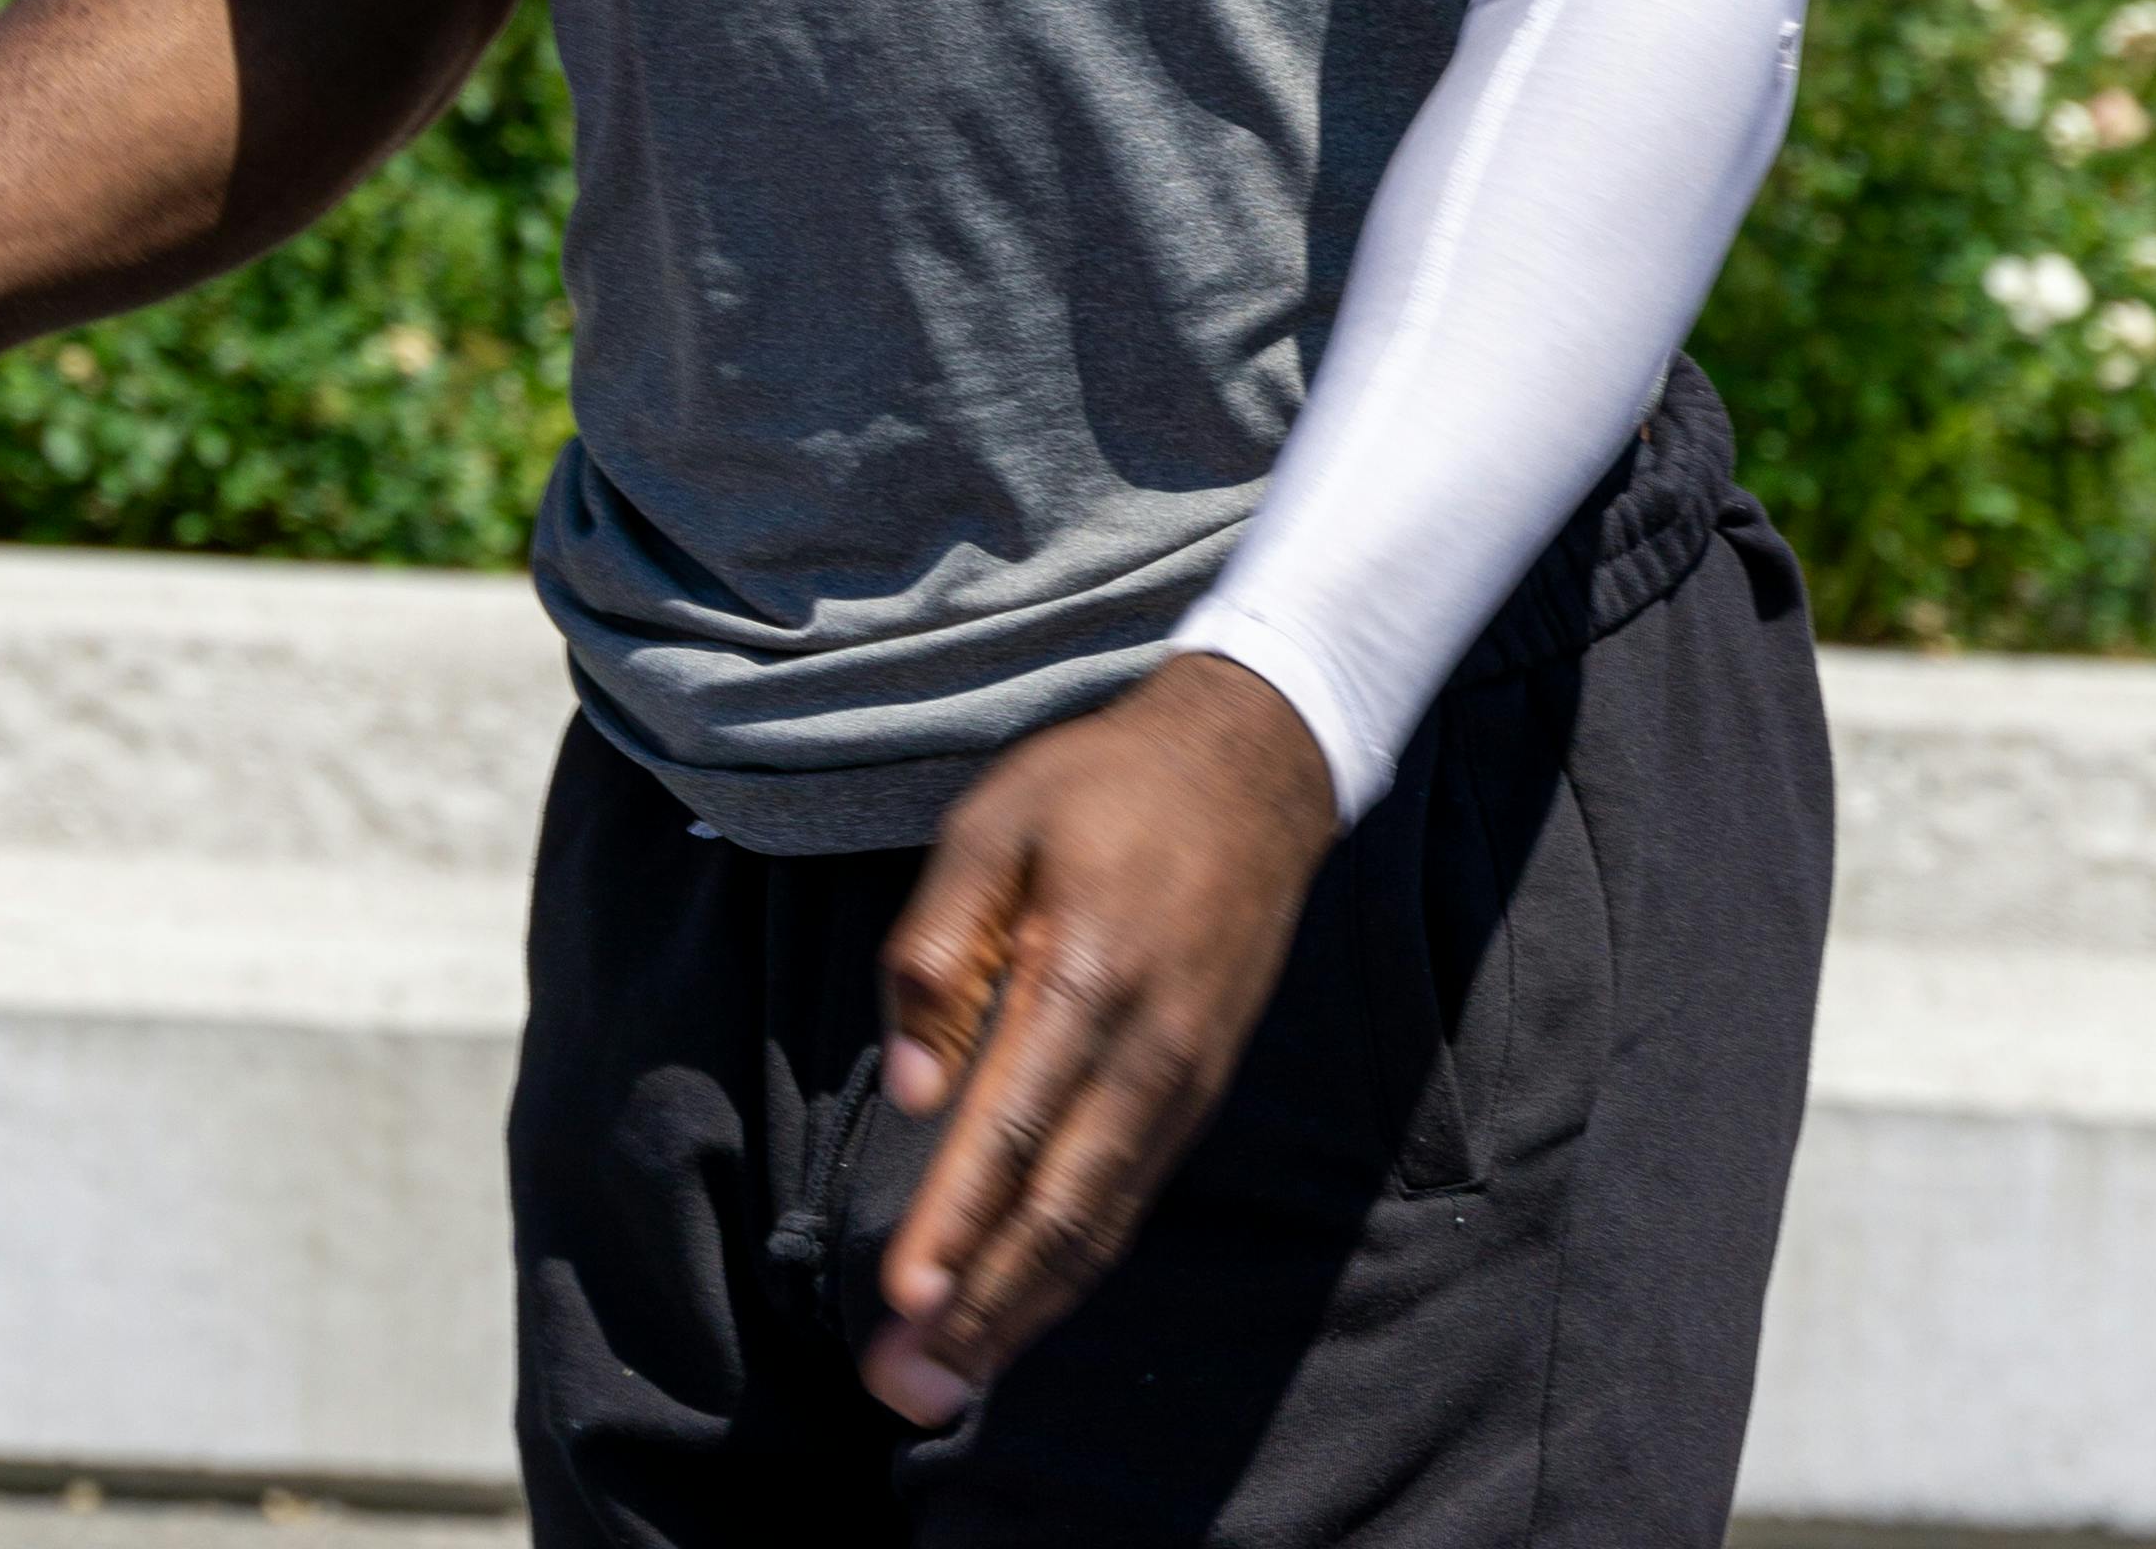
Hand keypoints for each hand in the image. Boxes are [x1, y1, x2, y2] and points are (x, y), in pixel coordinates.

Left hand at [864, 654, 1338, 1427]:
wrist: (1252, 768)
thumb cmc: (1101, 789)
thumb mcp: (994, 821)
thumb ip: (940, 947)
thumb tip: (907, 1088)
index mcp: (1087, 974)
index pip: (1010, 1129)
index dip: (955, 1223)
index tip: (903, 1301)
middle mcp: (1145, 1050)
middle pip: (1061, 1209)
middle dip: (983, 1307)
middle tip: (909, 1386)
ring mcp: (1181, 1080)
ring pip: (1101, 1224)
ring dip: (1025, 1310)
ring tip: (952, 1380)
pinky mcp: (1197, 1092)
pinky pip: (1130, 1200)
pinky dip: (1075, 1269)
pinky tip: (1024, 1307)